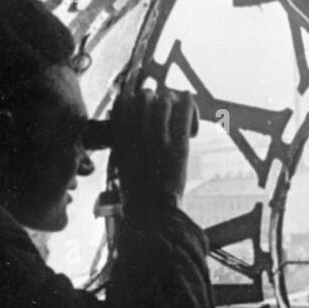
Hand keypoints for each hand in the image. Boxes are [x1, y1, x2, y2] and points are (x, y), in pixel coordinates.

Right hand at [110, 87, 196, 210]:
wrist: (151, 211)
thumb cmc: (135, 192)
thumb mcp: (121, 163)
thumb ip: (124, 143)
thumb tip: (128, 128)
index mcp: (121, 137)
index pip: (123, 101)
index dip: (132, 99)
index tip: (138, 106)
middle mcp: (138, 133)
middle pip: (144, 96)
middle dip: (152, 98)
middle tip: (160, 110)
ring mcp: (159, 137)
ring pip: (164, 100)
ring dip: (170, 101)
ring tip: (175, 111)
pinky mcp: (179, 144)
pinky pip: (184, 110)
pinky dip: (187, 101)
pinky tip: (187, 100)